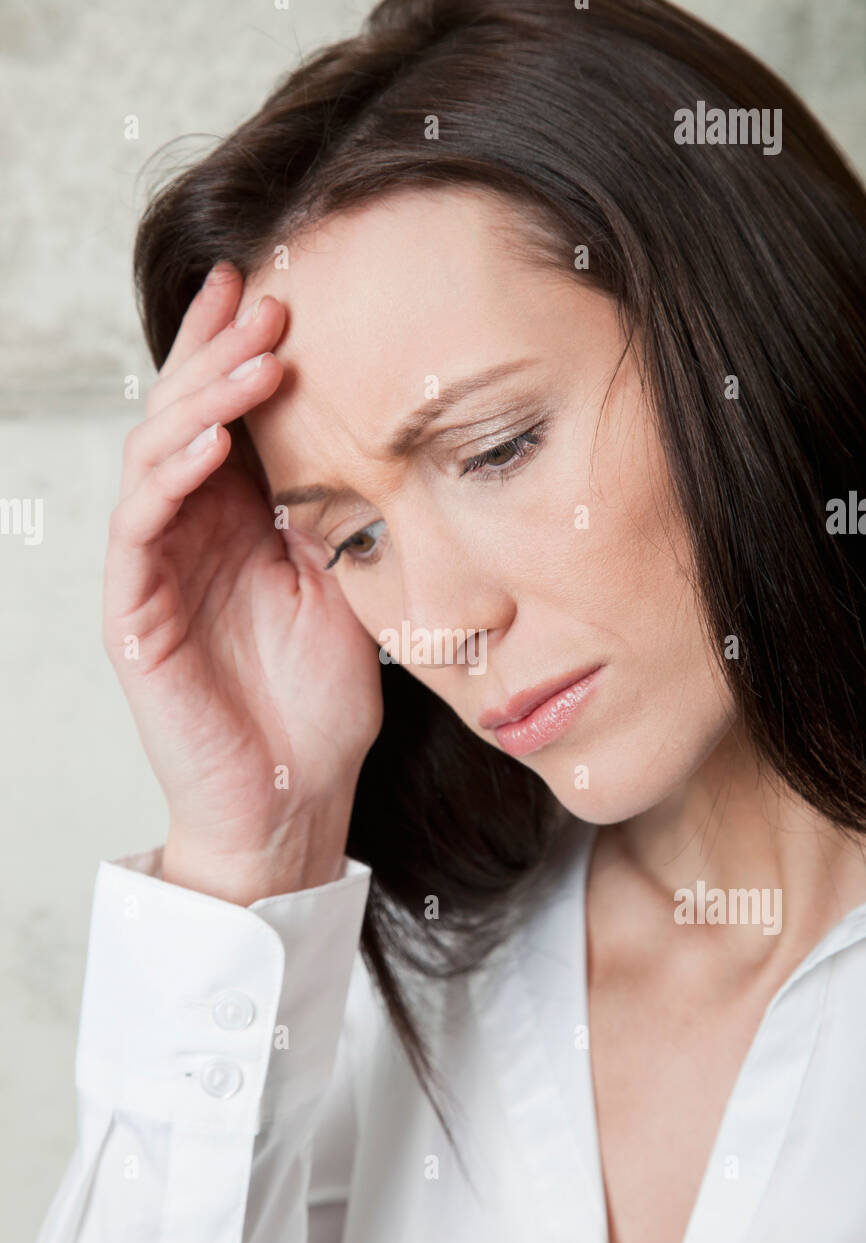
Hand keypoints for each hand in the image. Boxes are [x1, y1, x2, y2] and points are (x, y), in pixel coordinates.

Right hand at [103, 263, 382, 899]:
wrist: (294, 796)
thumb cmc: (318, 701)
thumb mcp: (344, 584)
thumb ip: (334, 510)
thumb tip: (363, 426)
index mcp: (232, 521)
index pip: (221, 416)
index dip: (233, 351)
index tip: (271, 288)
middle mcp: (186, 534)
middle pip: (182, 418)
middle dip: (220, 355)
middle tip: (266, 303)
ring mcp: (153, 571)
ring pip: (152, 458)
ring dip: (200, 401)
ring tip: (255, 358)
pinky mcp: (132, 615)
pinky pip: (137, 529)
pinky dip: (168, 477)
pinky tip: (207, 441)